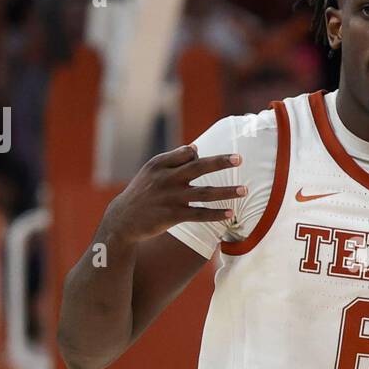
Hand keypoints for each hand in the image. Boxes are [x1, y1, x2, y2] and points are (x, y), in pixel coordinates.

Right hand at [101, 144, 244, 245]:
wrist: (123, 220)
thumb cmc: (142, 193)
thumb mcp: (151, 171)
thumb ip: (173, 159)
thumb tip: (195, 148)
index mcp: (160, 164)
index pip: (186, 154)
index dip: (199, 155)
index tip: (212, 158)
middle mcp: (166, 179)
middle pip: (199, 167)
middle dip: (220, 162)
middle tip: (240, 159)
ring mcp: (170, 198)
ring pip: (204, 193)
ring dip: (226, 191)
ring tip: (245, 190)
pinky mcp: (172, 216)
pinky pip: (199, 214)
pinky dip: (215, 214)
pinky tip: (230, 213)